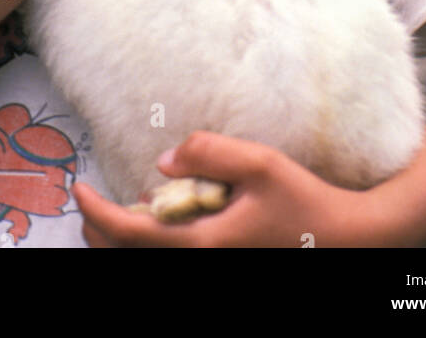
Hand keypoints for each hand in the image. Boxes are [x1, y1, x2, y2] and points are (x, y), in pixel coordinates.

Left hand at [73, 131, 382, 248]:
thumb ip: (209, 153)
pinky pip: (173, 260)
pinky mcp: (224, 267)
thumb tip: (163, 161)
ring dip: (124, 241)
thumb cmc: (305, 203)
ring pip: (149, 263)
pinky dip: (152, 245)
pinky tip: (157, 222)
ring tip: (114, 213)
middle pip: (131, 257)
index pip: (131, 233)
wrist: (346, 242)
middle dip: (100, 232)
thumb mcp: (260, 163)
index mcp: (203, 244)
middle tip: (87, 202)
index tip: (79, 188)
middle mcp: (202, 266)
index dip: (97, 212)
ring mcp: (213, 271)